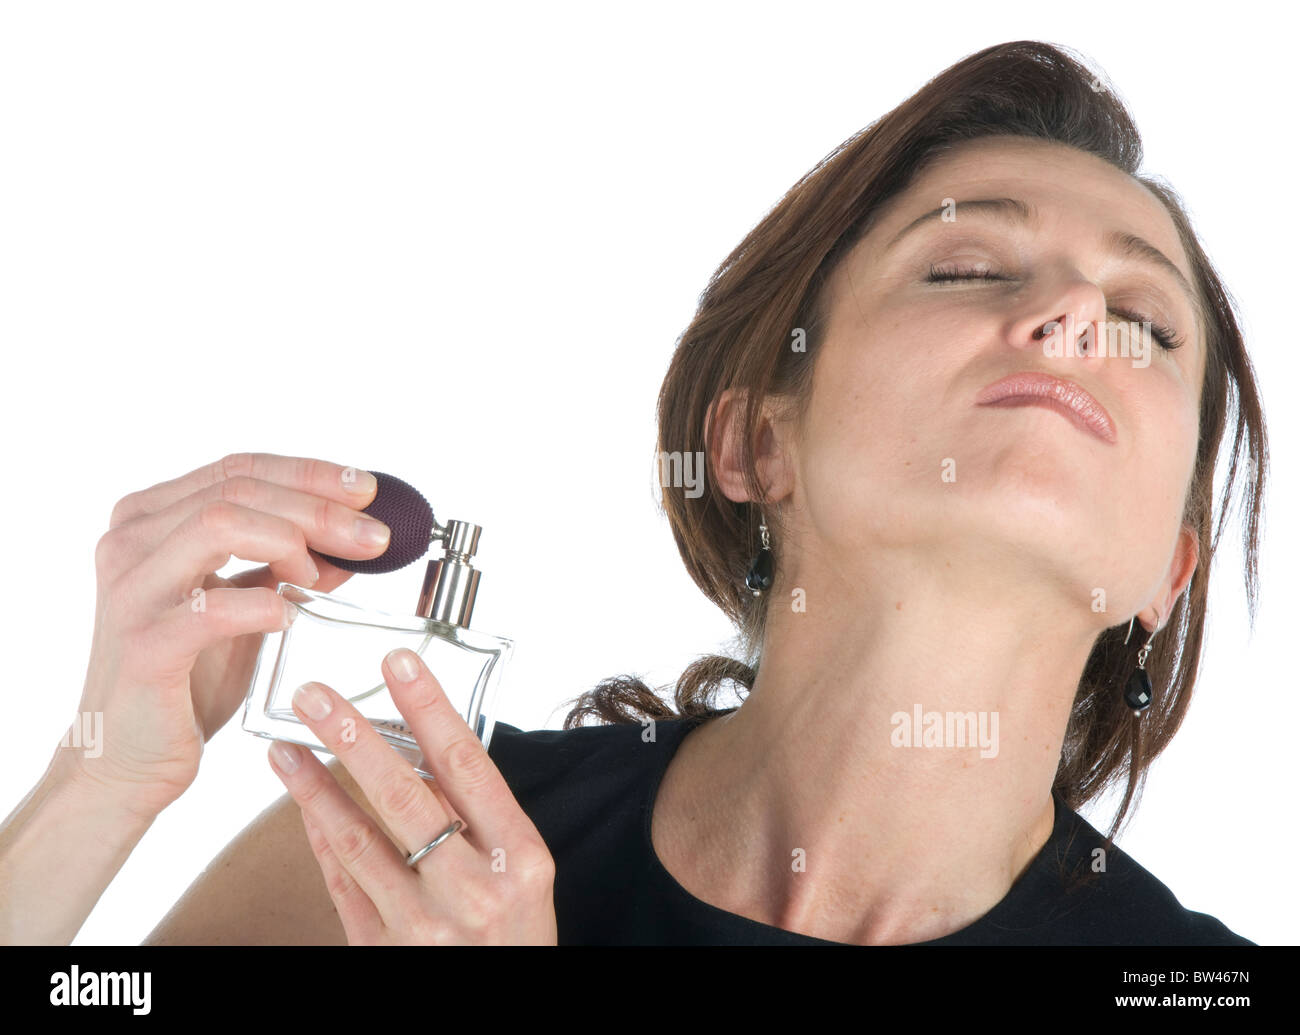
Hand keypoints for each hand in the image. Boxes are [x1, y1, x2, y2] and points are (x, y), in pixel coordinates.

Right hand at [67, 453, 391, 820]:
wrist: (127, 759)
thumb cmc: (186, 680)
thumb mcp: (245, 607)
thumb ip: (287, 568)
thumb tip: (352, 543)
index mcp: (150, 521)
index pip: (238, 469)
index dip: (309, 474)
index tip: (366, 489)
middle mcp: (130, 543)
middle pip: (238, 491)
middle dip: (319, 508)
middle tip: (376, 536)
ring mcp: (132, 591)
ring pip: (220, 524)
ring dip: (290, 542)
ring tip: (320, 577)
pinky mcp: (144, 645)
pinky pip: (213, 607)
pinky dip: (264, 605)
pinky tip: (288, 616)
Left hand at [267, 648, 557, 944]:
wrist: (507, 1004)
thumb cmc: (517, 933)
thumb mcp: (524, 870)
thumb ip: (480, 815)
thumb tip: (425, 747)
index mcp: (519, 856)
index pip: (466, 764)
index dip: (429, 708)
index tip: (399, 663)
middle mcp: (473, 889)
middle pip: (405, 796)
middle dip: (356, 737)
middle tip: (316, 697)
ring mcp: (425, 925)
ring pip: (360, 840)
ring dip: (316, 788)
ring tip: (285, 747)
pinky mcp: (384, 951)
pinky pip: (344, 884)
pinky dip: (323, 839)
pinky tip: (304, 803)